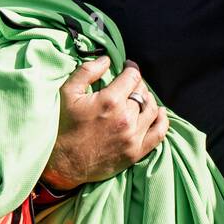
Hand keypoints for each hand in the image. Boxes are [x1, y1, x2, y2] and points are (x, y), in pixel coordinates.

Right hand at [41, 57, 168, 191]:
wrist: (62, 164)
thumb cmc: (63, 126)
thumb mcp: (67, 93)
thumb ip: (87, 71)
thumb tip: (107, 59)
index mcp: (110, 101)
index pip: (133, 77)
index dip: (131, 68)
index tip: (127, 66)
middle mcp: (126, 118)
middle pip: (142, 92)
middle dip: (136, 84)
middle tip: (128, 84)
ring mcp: (133, 137)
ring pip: (152, 109)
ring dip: (147, 99)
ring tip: (139, 97)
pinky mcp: (136, 152)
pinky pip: (159, 133)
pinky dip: (162, 120)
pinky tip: (158, 113)